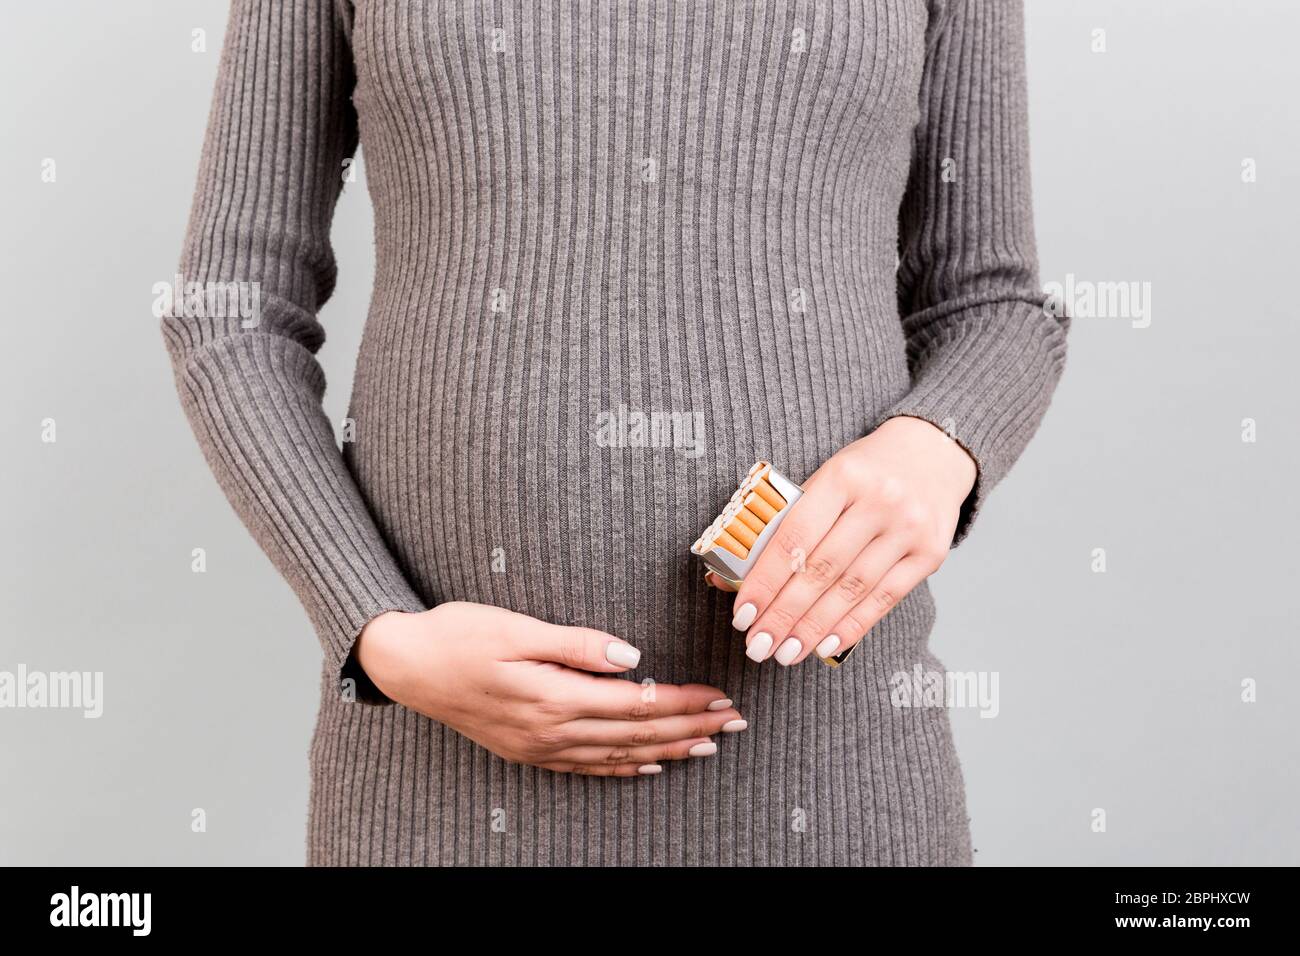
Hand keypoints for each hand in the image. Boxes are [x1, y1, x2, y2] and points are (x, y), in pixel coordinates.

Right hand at [355, 601, 746, 775]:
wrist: (407, 665)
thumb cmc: (459, 634)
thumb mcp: (516, 626)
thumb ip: (577, 644)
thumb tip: (632, 656)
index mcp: (553, 696)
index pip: (637, 703)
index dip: (683, 701)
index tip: (719, 696)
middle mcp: (550, 730)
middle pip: (636, 734)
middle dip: (690, 728)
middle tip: (734, 723)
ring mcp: (538, 746)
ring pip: (617, 756)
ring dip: (666, 751)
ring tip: (706, 746)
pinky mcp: (527, 749)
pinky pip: (586, 768)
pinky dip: (623, 769)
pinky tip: (646, 767)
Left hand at [710, 416, 976, 664]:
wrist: (931, 452)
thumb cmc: (865, 471)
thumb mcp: (824, 480)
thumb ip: (783, 523)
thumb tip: (730, 576)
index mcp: (842, 476)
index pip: (794, 536)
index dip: (765, 580)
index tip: (743, 614)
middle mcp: (879, 501)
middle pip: (822, 569)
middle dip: (784, 614)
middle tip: (758, 646)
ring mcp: (908, 528)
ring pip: (852, 589)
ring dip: (814, 628)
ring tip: (786, 652)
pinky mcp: (931, 553)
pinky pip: (885, 598)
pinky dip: (853, 625)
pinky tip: (826, 644)